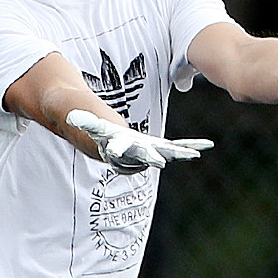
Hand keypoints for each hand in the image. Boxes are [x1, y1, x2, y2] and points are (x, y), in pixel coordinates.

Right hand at [67, 108, 211, 173]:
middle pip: (146, 157)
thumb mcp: (87, 121)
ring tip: (195, 153)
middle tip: (165, 161)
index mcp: (117, 147)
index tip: (143, 159)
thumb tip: (72, 116)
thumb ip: (81, 119)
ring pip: (165, 153)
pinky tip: (206, 144)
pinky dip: (189, 145)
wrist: (103, 141)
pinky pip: (176, 147)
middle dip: (156, 158)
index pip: (122, 153)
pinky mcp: (157, 147)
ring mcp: (147, 151)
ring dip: (180, 152)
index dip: (129, 155)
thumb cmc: (94, 127)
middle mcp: (133, 154)